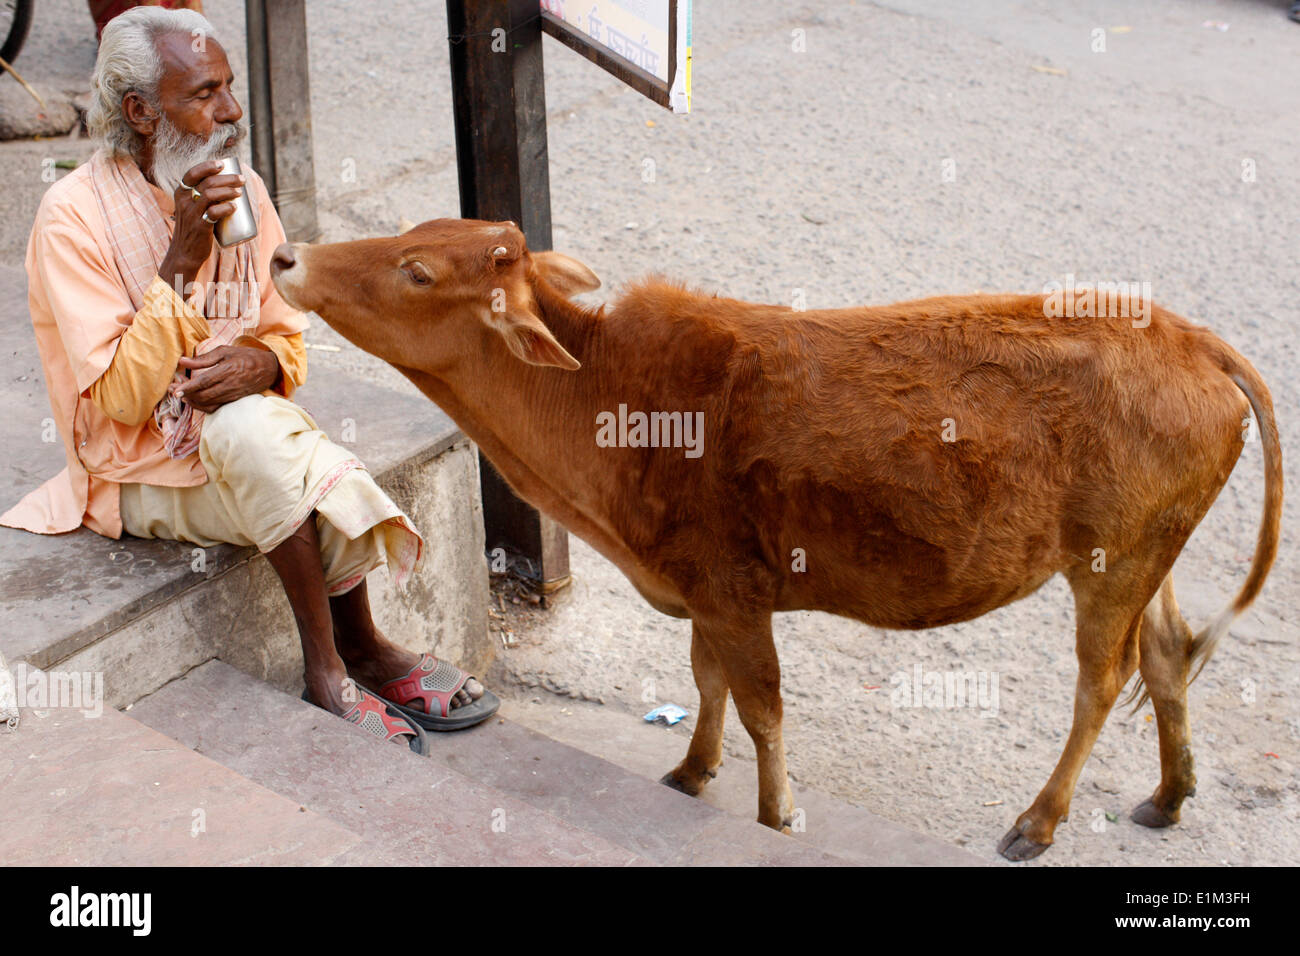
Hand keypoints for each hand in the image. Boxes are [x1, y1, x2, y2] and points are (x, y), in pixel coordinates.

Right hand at [158, 160, 246, 291]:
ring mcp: (191, 214)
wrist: (184, 253)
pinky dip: (226, 208)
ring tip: (240, 192)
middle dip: (226, 178)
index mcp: (181, 194)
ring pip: (209, 195)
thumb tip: (226, 187)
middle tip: (241, 180)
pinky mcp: (200, 227)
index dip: (207, 166)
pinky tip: (234, 207)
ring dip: (228, 190)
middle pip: (206, 182)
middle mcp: (184, 201)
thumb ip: (202, 199)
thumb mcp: (191, 210)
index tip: (222, 164)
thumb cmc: (193, 229)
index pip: (192, 174)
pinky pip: (213, 213)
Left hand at [173, 346, 279, 412]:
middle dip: (186, 394)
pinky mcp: (233, 400)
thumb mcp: (225, 351)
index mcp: (228, 369)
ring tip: (181, 395)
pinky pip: (214, 407)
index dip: (189, 387)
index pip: (204, 381)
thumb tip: (182, 361)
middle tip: (173, 390)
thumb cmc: (246, 356)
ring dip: (192, 401)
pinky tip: (194, 401)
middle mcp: (230, 384)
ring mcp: (232, 394)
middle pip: (204, 394)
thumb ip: (203, 358)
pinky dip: (201, 406)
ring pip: (208, 403)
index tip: (175, 390)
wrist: (270, 369)